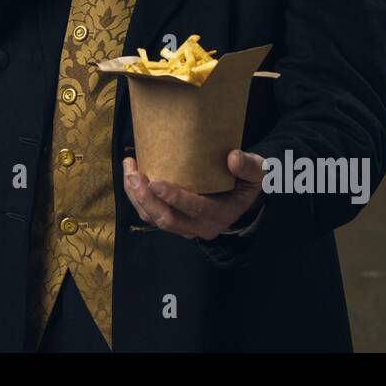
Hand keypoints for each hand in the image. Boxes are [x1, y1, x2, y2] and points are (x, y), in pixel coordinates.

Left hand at [122, 150, 265, 240]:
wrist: (241, 190)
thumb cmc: (247, 178)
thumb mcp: (257, 171)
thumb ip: (249, 166)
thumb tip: (233, 158)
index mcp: (221, 214)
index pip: (196, 210)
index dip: (175, 198)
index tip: (156, 181)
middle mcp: (201, 226)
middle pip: (167, 219)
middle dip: (145, 198)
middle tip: (133, 173)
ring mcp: (185, 226)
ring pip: (154, 219)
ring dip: (136, 197)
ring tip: (128, 170)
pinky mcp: (173, 220)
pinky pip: (150, 214)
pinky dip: (137, 198)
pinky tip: (131, 176)